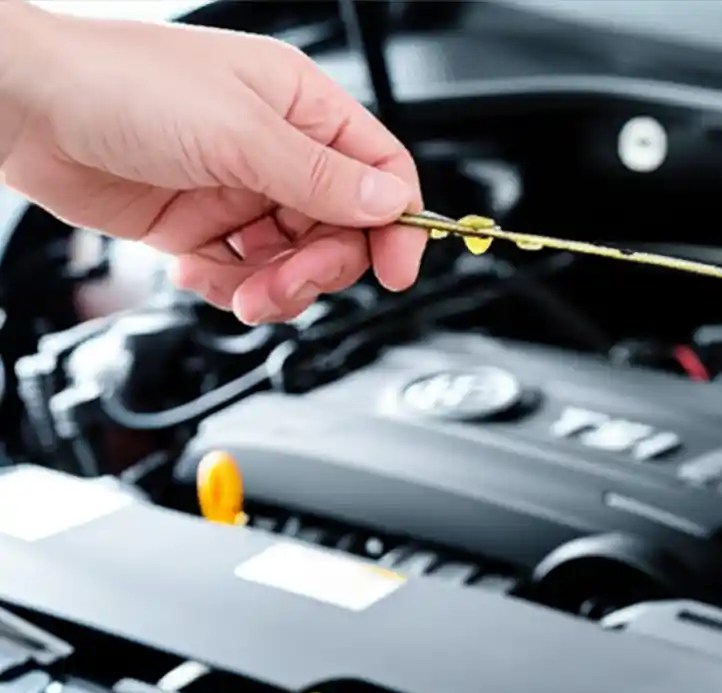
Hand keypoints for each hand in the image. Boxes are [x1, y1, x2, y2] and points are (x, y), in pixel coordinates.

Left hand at [0, 3, 424, 323]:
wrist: (25, 110)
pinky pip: (241, 272)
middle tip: (289, 284)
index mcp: (302, 106)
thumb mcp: (240, 133)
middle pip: (340, 227)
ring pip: (293, 258)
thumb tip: (392, 202)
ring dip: (275, 285)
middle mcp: (276, 147)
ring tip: (243, 291)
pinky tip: (199, 271)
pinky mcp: (199, 224)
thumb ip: (321, 177)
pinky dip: (228, 285)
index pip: (379, 170)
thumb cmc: (121, 84)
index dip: (397, 223)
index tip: (396, 270)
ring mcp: (238, 188)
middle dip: (321, 266)